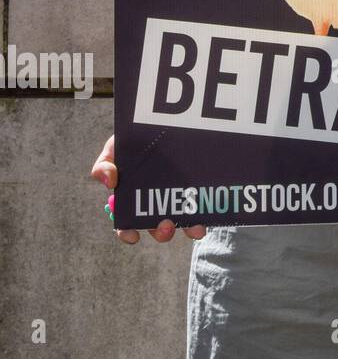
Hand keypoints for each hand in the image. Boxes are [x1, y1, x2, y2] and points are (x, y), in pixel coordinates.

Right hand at [90, 134, 205, 244]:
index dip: (128, 233)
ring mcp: (180, 198)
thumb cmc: (134, 141)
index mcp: (134, 201)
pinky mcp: (200, 189)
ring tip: (195, 228)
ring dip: (188, 229)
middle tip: (166, 225)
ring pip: (184, 222)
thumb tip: (108, 181)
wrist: (164, 121)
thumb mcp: (115, 148)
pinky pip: (206, 206)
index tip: (132, 236)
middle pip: (159, 228)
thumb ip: (105, 164)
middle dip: (162, 232)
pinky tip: (211, 214)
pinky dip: (208, 213)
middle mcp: (158, 204)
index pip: (128, 225)